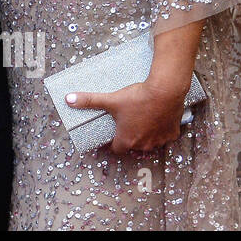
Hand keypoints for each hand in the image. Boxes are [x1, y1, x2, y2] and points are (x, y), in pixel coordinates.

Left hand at [65, 78, 188, 153]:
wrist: (165, 91)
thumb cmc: (137, 98)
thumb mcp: (110, 99)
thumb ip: (89, 101)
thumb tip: (68, 99)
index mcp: (127, 140)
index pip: (116, 150)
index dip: (110, 145)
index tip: (108, 138)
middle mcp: (144, 145)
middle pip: (133, 146)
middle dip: (128, 138)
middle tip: (125, 124)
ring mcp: (159, 140)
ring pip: (150, 142)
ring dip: (145, 135)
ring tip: (140, 120)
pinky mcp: (172, 133)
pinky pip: (165, 136)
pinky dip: (161, 130)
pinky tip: (157, 119)